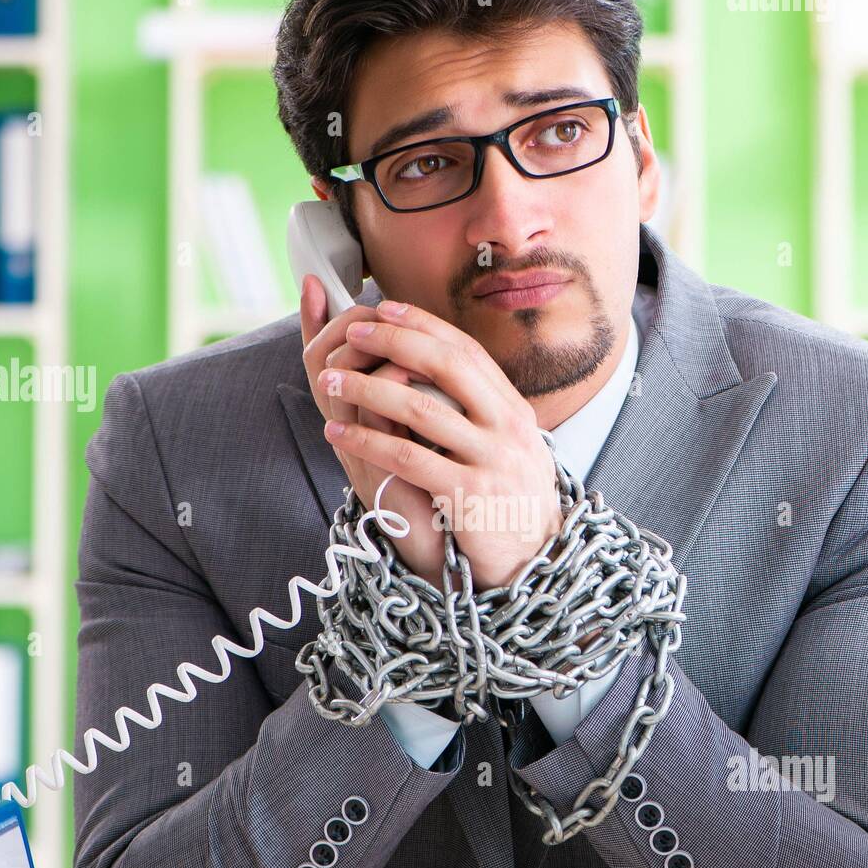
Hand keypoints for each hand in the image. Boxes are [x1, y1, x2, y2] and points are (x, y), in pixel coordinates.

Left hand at [312, 299, 564, 591]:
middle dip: (393, 343)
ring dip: (367, 389)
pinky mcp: (468, 495)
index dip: (423, 326)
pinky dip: (367, 442)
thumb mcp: (513, 445)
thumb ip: (484, 409)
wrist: (536, 558)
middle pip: (446, 366)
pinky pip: (408, 459)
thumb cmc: (512, 498)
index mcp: (514, 409)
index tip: (385, 309)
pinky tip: (337, 434)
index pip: (466, 351)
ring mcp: (490, 460)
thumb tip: (442, 365)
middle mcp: (507, 427)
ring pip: (420, 409)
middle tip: (351, 331)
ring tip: (330, 380)